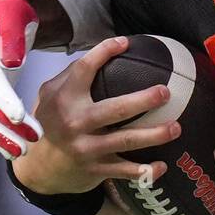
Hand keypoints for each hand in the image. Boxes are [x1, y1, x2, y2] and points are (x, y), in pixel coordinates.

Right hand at [0, 0, 42, 158]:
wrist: (7, 12)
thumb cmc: (13, 11)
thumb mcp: (14, 15)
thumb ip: (11, 36)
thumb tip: (9, 61)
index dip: (3, 102)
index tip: (19, 117)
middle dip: (5, 127)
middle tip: (29, 143)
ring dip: (3, 136)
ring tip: (24, 152)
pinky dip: (0, 133)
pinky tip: (15, 148)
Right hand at [16, 36, 179, 194]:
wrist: (37, 169)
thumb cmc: (52, 122)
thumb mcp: (50, 96)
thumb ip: (72, 75)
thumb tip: (107, 50)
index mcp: (63, 99)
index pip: (84, 69)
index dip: (104, 52)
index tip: (125, 42)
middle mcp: (75, 122)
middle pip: (115, 109)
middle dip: (144, 100)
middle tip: (165, 92)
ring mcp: (86, 148)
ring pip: (126, 140)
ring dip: (155, 135)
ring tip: (176, 127)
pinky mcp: (96, 168)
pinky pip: (125, 171)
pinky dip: (145, 172)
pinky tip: (162, 166)